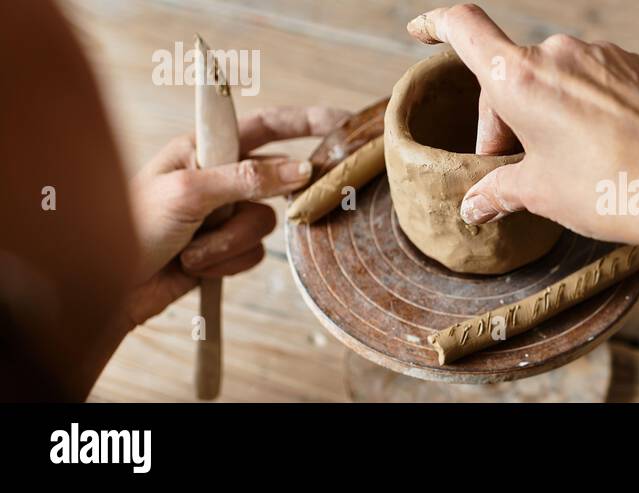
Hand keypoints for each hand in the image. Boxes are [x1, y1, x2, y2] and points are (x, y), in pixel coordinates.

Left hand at [122, 106, 347, 327]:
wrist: (107, 289)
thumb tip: (301, 168)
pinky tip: (195, 268)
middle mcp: (218, 179)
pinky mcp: (225, 250)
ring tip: (193, 251)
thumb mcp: (188, 192)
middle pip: (274, 183)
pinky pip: (254, 254)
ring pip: (265, 225)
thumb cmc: (132, 228)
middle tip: (255, 212)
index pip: (264, 126)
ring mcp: (222, 216)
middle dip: (259, 206)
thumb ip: (248, 177)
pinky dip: (227, 264)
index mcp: (203, 150)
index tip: (341, 123)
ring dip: (229, 243)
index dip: (304, 122)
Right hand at [406, 4, 638, 253]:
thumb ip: (499, 191)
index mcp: (520, 77)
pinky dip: (584, 106)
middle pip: (511, 70)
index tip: (420, 31)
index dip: (435, 25)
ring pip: (555, 76)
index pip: (463, 28)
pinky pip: (594, 79)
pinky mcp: (636, 66)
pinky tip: (601, 148)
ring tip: (564, 162)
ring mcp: (603, 55)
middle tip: (514, 166)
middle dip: (504, 116)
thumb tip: (473, 207)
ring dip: (547, 110)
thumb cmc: (610, 190)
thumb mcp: (541, 194)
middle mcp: (559, 53)